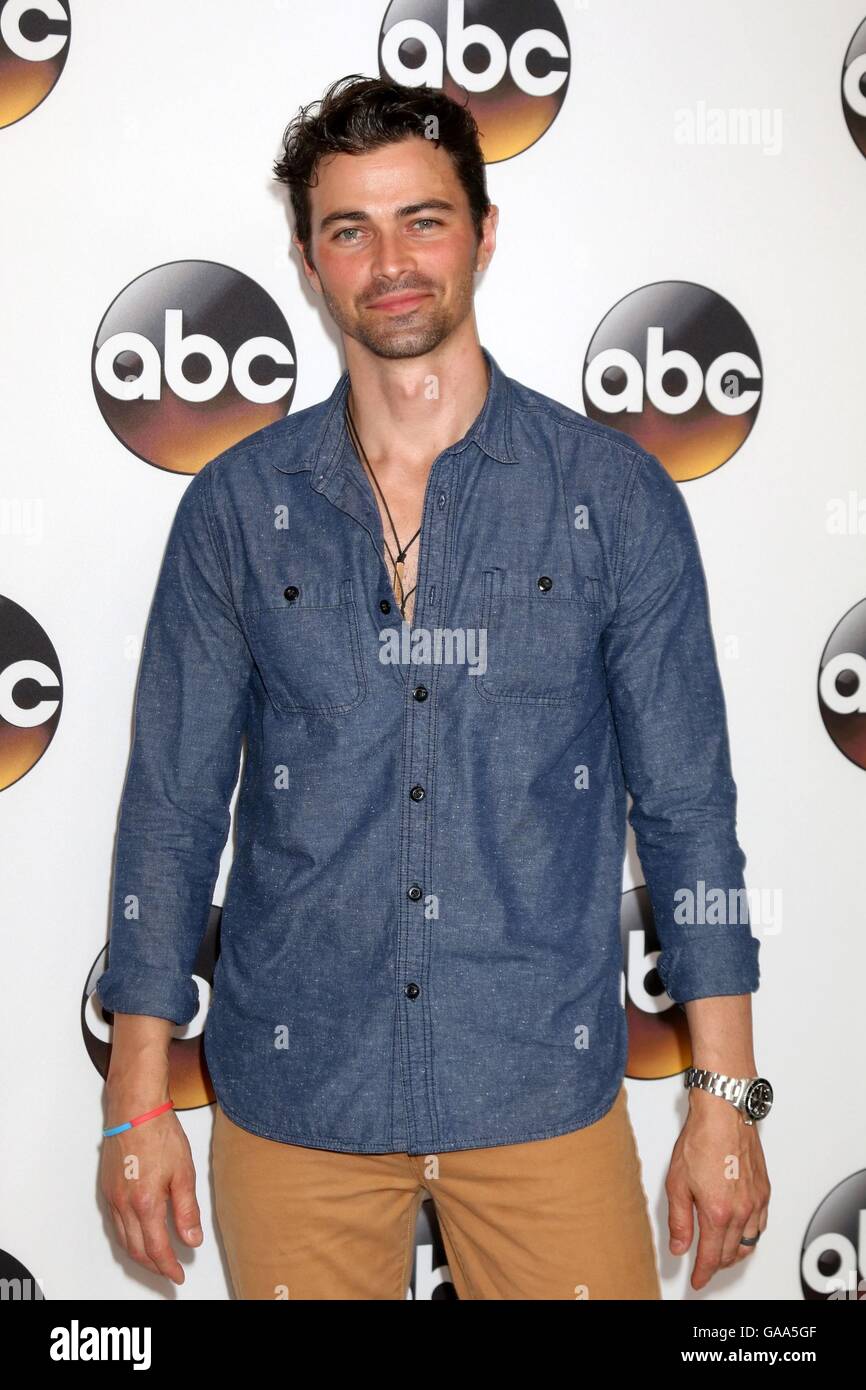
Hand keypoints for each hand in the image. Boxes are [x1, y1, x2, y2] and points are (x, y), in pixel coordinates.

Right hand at [100, 1096, 202, 1285]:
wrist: (135, 1109)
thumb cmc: (159, 1134)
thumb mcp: (183, 1172)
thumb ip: (186, 1210)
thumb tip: (191, 1240)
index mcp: (146, 1203)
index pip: (157, 1249)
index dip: (169, 1267)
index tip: (179, 1275)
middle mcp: (124, 1205)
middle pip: (137, 1250)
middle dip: (154, 1266)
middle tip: (170, 1272)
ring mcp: (113, 1197)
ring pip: (123, 1239)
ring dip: (140, 1255)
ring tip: (157, 1259)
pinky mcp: (107, 1188)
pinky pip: (115, 1224)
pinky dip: (128, 1237)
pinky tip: (139, 1234)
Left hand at [665, 1088, 770, 1290]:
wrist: (725, 1113)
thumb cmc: (701, 1140)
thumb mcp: (677, 1183)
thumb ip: (680, 1221)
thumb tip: (680, 1247)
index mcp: (718, 1212)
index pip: (711, 1257)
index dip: (702, 1273)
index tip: (697, 1280)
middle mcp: (742, 1211)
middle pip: (731, 1253)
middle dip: (716, 1264)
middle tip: (704, 1265)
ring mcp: (756, 1201)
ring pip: (749, 1243)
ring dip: (735, 1253)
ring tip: (721, 1253)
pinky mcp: (764, 1190)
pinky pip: (761, 1225)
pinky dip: (750, 1236)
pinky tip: (741, 1232)